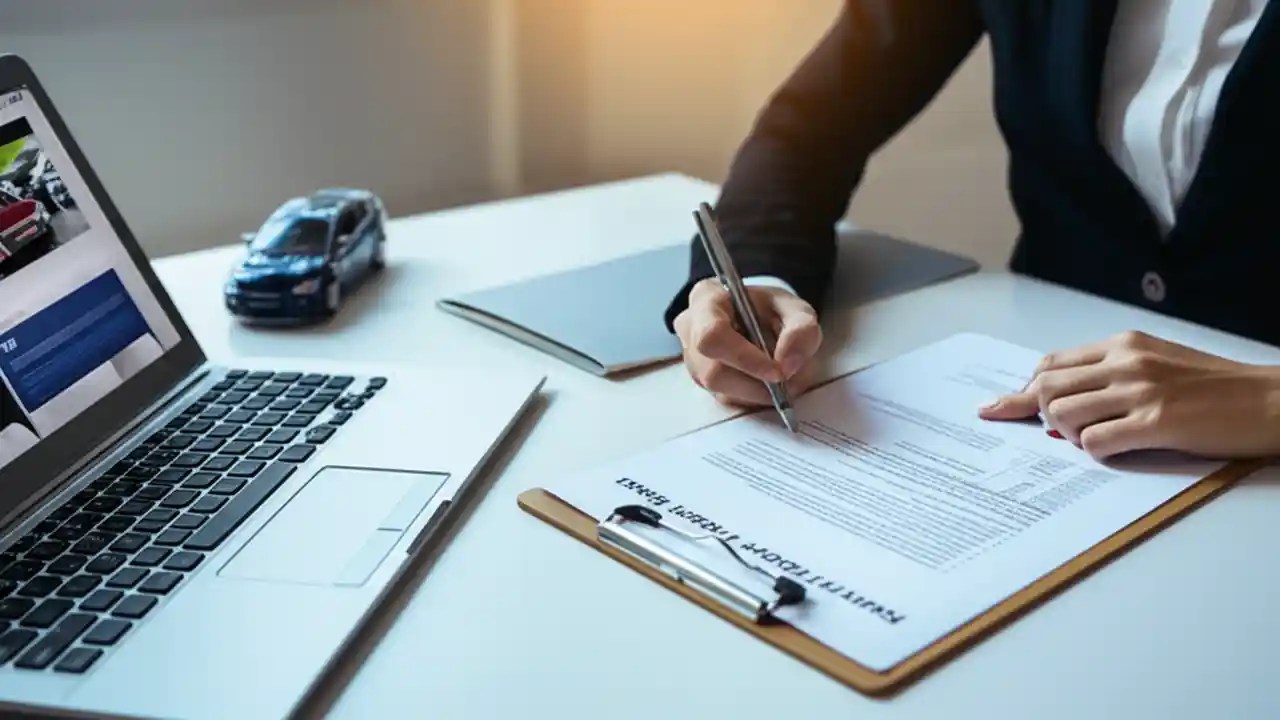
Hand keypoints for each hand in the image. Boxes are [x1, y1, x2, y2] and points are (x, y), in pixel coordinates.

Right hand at [673, 278, 821, 406]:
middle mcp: (689, 330)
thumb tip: (788, 365)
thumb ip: (801, 330)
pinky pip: (727, 400)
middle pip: (713, 372)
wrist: (761, 319)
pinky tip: (767, 383)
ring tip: (782, 379)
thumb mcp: (796, 309)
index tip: (778, 372)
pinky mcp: (701, 383)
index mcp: (705, 299)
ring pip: (721, 391)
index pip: (712, 335)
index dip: (744, 358)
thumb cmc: (772, 310)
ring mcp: (692, 360)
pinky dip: (754, 397)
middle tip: (788, 380)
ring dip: (758, 393)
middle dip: (756, 383)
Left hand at [979, 331, 1279, 458]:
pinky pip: (1096, 442)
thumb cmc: (1217, 388)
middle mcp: (1126, 362)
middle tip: (1059, 435)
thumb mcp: (1158, 364)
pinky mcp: (1157, 421)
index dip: (1024, 391)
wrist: (1271, 401)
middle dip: (1039, 416)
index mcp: (1123, 345)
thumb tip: (1064, 403)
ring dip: (1067, 436)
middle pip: (1046, 388)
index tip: (1001, 408)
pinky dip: (1094, 452)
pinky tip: (1114, 451)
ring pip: (1062, 415)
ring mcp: (1140, 390)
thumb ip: (1112, 376)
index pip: (1051, 364)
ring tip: (1094, 441)